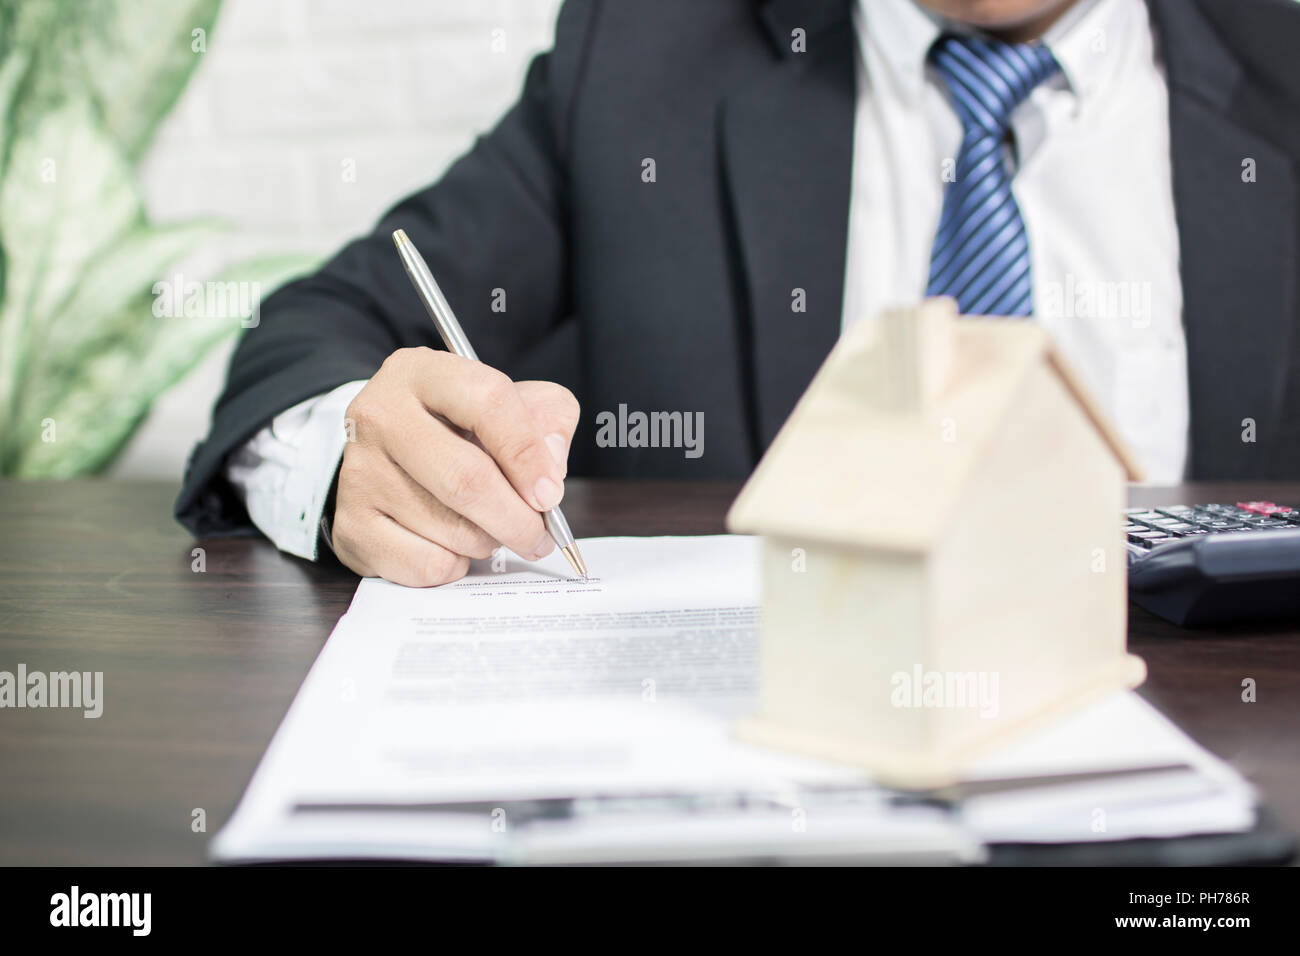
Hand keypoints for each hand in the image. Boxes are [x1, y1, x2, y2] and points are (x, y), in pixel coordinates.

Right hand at [331, 347, 578, 585]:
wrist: (391, 457)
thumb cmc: (461, 428)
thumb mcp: (513, 402)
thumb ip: (548, 420)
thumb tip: (548, 473)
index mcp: (421, 372)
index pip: (488, 402)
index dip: (528, 453)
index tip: (550, 493)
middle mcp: (380, 415)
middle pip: (466, 479)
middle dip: (517, 518)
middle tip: (539, 535)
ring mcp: (359, 471)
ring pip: (450, 529)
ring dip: (488, 541)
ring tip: (490, 529)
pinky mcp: (351, 525)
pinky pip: (425, 564)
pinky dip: (455, 564)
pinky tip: (452, 544)